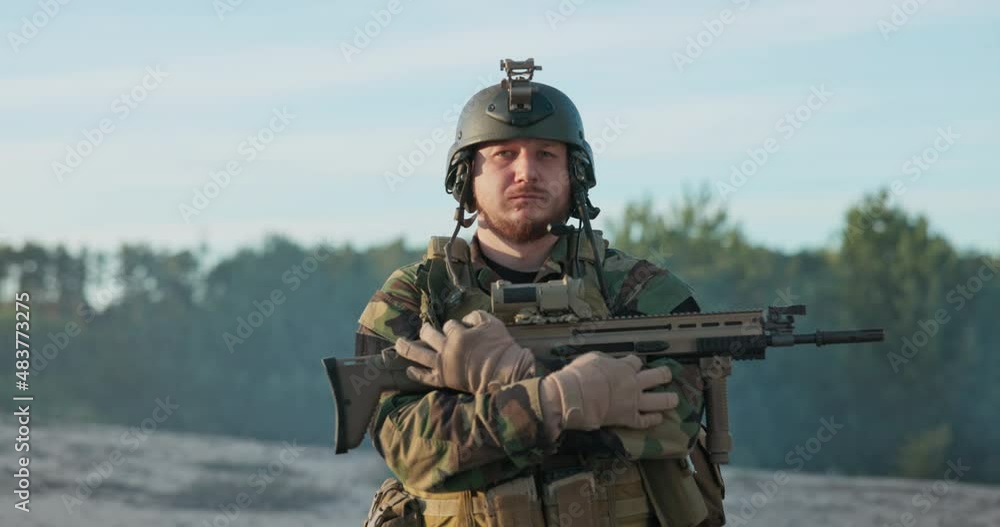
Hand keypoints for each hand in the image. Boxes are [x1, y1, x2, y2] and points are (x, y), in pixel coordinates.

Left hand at [395, 310, 535, 393]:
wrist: (505, 372)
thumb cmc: (500, 347)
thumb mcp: (492, 323)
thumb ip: (476, 316)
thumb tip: (465, 320)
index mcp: (458, 333)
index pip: (448, 325)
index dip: (453, 326)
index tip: (460, 330)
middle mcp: (447, 348)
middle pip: (428, 334)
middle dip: (425, 331)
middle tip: (424, 330)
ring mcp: (443, 364)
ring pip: (419, 354)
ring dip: (407, 348)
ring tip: (398, 344)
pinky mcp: (445, 379)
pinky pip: (426, 377)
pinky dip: (416, 373)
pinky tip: (409, 369)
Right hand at [539, 352, 677, 439]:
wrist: (575, 397)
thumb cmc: (580, 375)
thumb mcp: (592, 358)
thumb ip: (605, 361)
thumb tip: (608, 363)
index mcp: (624, 367)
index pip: (637, 361)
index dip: (635, 363)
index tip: (633, 365)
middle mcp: (634, 383)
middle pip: (658, 376)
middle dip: (664, 375)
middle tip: (667, 375)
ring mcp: (634, 402)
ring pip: (659, 400)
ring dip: (669, 399)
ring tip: (675, 399)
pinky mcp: (628, 418)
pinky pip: (645, 421)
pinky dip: (653, 420)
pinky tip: (659, 418)